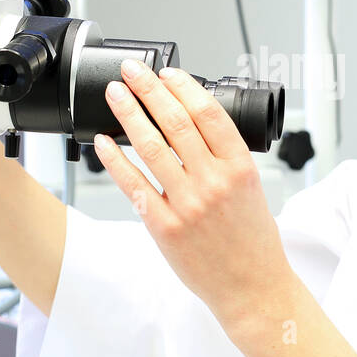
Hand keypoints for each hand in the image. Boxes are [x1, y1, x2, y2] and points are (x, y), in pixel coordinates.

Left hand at [93, 59, 290, 321]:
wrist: (252, 287)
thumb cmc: (253, 239)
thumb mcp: (252, 187)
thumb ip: (225, 157)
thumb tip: (192, 123)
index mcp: (240, 167)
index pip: (208, 113)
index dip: (184, 86)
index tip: (167, 72)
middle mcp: (214, 182)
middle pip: (176, 121)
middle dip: (149, 89)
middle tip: (132, 70)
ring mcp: (188, 204)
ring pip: (151, 147)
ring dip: (128, 114)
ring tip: (115, 94)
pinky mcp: (164, 226)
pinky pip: (133, 185)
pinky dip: (115, 160)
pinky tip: (103, 142)